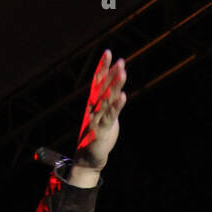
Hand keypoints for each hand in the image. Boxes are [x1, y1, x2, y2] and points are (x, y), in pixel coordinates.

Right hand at [75, 51, 126, 171]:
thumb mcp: (103, 117)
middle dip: (111, 73)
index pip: (96, 81)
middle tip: (120, 61)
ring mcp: (96, 119)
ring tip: (123, 72)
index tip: (108, 52)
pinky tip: (123, 96)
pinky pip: (109, 116)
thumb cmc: (96, 137)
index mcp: (92, 104)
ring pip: (106, 99)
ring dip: (115, 85)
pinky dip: (116, 106)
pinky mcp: (101, 131)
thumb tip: (116, 90)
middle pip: (102, 87)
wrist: (87, 160)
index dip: (102, 67)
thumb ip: (108, 104)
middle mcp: (92, 108)